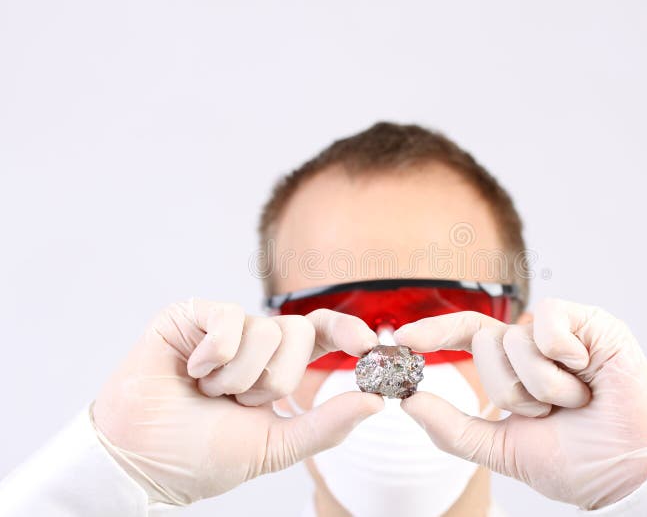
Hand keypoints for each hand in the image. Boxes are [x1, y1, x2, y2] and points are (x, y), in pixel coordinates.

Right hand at [92, 299, 383, 504]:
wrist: (143, 459)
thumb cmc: (204, 454)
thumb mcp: (275, 445)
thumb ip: (326, 425)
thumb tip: (376, 403)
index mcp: (280, 366)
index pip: (323, 333)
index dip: (347, 330)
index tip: (367, 345)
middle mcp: (256, 341)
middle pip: (299, 332)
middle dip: (273, 381)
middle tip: (241, 402)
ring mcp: (224, 325)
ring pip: (264, 330)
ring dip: (237, 377)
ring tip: (209, 392)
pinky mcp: (192, 315)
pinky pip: (227, 317)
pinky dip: (214, 354)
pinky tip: (192, 370)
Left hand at [394, 298, 646, 509]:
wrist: (629, 470)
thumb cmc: (575, 460)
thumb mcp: (502, 449)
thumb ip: (454, 429)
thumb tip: (409, 403)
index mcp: (511, 366)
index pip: (464, 334)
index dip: (432, 332)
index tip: (401, 340)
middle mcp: (531, 343)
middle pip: (486, 345)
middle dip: (514, 393)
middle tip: (549, 412)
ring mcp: (560, 331)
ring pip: (517, 340)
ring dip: (546, 387)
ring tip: (577, 401)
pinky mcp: (590, 322)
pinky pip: (549, 322)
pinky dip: (565, 357)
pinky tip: (589, 374)